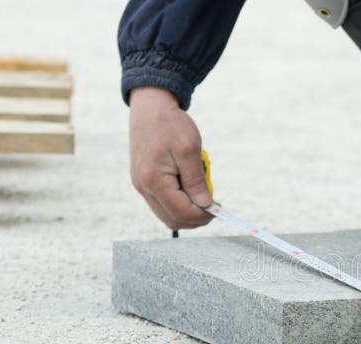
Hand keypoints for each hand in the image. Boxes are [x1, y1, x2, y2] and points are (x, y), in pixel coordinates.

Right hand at [128, 86, 211, 229]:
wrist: (150, 108)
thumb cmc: (171, 125)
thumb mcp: (190, 149)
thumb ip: (196, 180)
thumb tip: (205, 205)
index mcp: (154, 180)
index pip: (181, 212)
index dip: (203, 216)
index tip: (219, 209)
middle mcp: (144, 187)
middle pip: (173, 219)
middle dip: (196, 218)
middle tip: (213, 205)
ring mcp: (141, 186)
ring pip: (167, 215)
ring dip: (188, 212)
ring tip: (202, 194)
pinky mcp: (143, 182)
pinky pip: (162, 204)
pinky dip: (179, 203)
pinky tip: (191, 190)